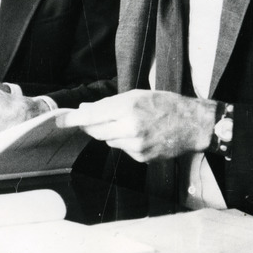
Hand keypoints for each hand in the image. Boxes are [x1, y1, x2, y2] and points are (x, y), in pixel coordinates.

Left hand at [56, 90, 216, 162]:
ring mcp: (136, 145)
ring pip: (108, 141)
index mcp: (128, 107)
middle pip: (96, 131)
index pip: (92, 115)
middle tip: (88, 119)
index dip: (74, 119)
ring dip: (111, 133)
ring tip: (130, 123)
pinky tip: (140, 135)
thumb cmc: (165, 104)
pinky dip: (124, 142)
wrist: (192, 124)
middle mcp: (130, 128)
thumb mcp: (136, 95)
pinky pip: (122, 149)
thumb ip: (109, 103)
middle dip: (90, 126)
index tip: (60, 120)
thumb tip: (85, 109)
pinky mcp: (141, 157)